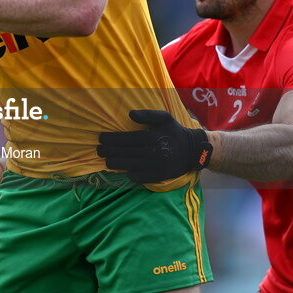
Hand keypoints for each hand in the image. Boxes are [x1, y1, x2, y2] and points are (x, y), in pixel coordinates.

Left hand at [97, 110, 212, 183]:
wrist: (193, 151)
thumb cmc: (174, 132)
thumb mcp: (165, 118)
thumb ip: (148, 115)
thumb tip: (130, 114)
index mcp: (153, 137)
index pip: (126, 139)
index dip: (111, 139)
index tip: (101, 139)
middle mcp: (153, 152)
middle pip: (125, 153)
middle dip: (109, 151)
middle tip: (99, 150)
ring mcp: (156, 166)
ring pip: (129, 166)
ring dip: (115, 163)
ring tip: (107, 160)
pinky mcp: (159, 176)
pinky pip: (140, 178)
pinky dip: (130, 175)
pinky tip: (124, 171)